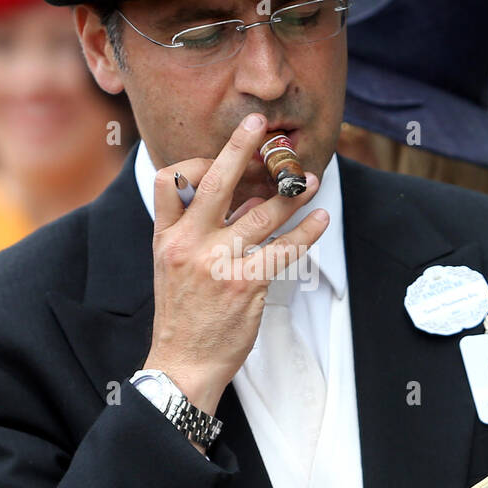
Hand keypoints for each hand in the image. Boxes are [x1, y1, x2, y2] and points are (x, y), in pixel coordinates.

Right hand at [143, 113, 328, 415]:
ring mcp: (218, 262)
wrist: (183, 363)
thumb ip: (202, 233)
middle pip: (213, 182)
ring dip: (291, 193)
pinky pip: (283, 248)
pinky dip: (307, 231)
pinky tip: (320, 220)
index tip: (222, 157)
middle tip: (259, 124)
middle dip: (239, 148)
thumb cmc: (183, 317)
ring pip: (260, 214)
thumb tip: (247, 201)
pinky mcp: (245, 283)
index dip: (195, 161)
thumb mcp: (174, 269)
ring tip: (312, 180)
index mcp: (167, 238)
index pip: (168, 181)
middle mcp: (189, 244)